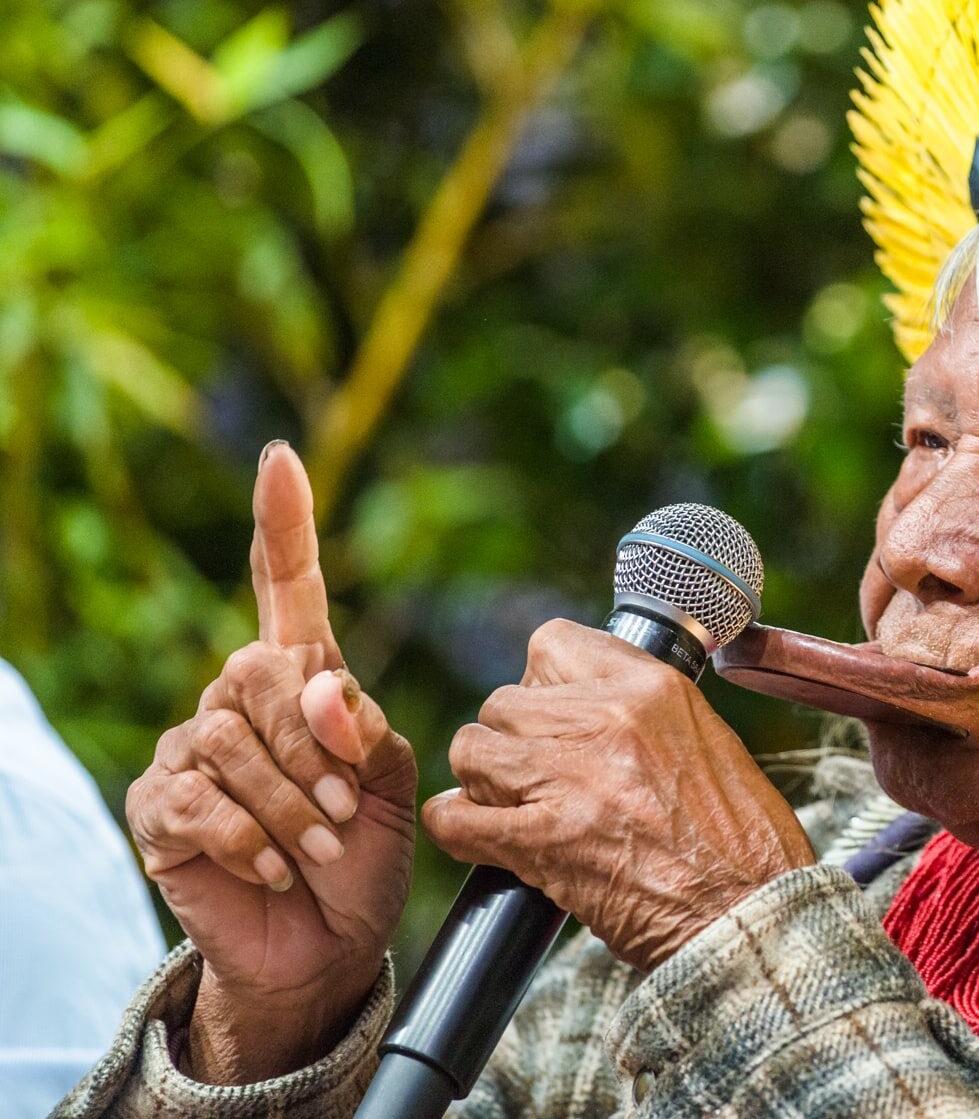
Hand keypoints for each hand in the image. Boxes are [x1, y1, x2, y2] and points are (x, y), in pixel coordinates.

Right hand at [126, 443, 415, 1081]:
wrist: (327, 944)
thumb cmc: (364, 856)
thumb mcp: (392, 785)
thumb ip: (366, 728)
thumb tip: (322, 686)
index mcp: (304, 681)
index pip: (285, 587)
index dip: (285, 523)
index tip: (284, 459)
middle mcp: (237, 701)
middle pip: (260, 670)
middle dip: (314, 747)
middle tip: (345, 812)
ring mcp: (190, 750)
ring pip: (231, 741)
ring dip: (291, 805)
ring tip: (318, 847)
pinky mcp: (160, 807)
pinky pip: (200, 798)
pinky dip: (250, 836)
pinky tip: (271, 865)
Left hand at [422, 620, 813, 973]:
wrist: (749, 912)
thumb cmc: (742, 840)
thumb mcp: (706, 741)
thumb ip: (643, 713)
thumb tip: (589, 704)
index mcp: (651, 689)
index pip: (552, 644)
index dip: (541, 681)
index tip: (553, 713)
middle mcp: (605, 719)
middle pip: (503, 701)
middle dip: (510, 740)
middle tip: (535, 777)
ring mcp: (570, 778)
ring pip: (471, 750)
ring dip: (483, 782)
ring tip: (511, 808)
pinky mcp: (543, 842)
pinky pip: (455, 819)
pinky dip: (456, 830)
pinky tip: (478, 840)